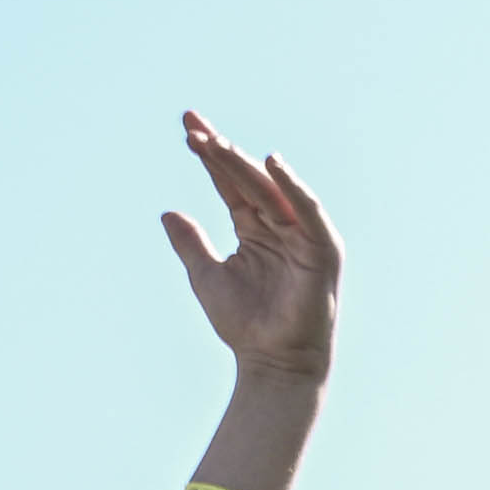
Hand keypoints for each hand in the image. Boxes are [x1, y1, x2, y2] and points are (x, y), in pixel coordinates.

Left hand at [160, 112, 337, 384]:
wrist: (273, 363)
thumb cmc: (245, 325)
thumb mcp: (207, 277)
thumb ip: (190, 244)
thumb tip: (167, 212)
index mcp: (252, 225)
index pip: (228, 181)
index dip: (209, 155)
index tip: (186, 127)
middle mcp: (277, 222)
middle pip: (246, 176)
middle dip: (220, 150)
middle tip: (193, 126)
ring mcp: (301, 232)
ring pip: (271, 188)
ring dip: (244, 163)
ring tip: (216, 142)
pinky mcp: (322, 248)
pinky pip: (308, 210)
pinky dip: (293, 186)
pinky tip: (272, 163)